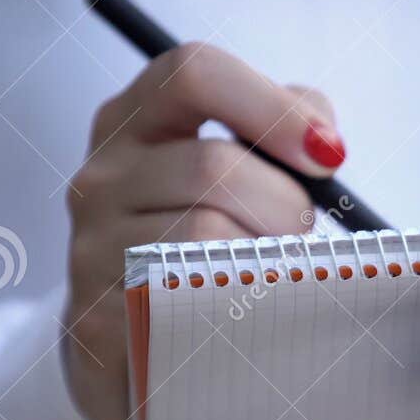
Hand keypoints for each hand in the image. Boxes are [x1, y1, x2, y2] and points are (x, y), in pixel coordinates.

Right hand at [63, 43, 346, 419]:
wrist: (142, 347)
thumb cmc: (209, 245)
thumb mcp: (242, 172)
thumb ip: (285, 130)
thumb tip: (323, 144)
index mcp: (135, 122)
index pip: (194, 72)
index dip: (272, 107)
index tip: (328, 156)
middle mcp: (101, 176)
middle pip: (214, 166)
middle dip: (285, 207)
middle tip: (301, 240)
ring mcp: (91, 248)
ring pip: (205, 235)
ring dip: (266, 261)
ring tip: (272, 277)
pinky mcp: (97, 319)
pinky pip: (190, 299)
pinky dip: (237, 304)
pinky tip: (243, 314)